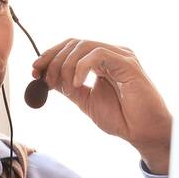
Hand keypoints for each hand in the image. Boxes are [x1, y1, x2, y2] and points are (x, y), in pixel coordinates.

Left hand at [32, 39, 171, 173]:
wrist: (144, 133)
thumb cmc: (122, 119)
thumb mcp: (87, 101)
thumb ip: (70, 88)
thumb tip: (48, 78)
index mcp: (102, 61)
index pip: (71, 48)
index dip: (50, 56)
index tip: (34, 71)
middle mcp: (111, 54)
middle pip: (74, 44)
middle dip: (53, 60)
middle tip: (43, 79)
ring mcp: (120, 56)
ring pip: (84, 46)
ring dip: (65, 65)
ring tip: (63, 85)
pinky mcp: (127, 63)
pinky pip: (98, 55)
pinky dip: (81, 67)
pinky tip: (77, 84)